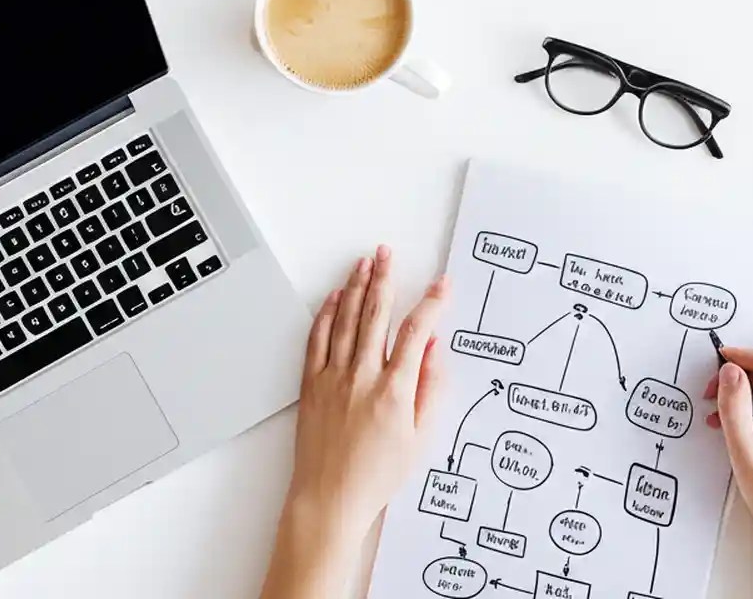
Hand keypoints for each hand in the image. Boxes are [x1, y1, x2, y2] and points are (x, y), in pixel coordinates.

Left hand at [260, 247, 449, 598]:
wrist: (329, 498)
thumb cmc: (377, 476)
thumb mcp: (421, 437)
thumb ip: (431, 389)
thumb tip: (435, 349)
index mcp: (394, 389)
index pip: (416, 332)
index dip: (430, 304)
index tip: (441, 285)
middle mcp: (362, 376)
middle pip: (376, 315)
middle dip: (384, 278)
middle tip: (387, 253)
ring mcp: (333, 378)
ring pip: (345, 320)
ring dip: (355, 287)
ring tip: (363, 263)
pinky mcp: (311, 385)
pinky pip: (317, 340)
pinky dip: (326, 314)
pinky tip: (333, 298)